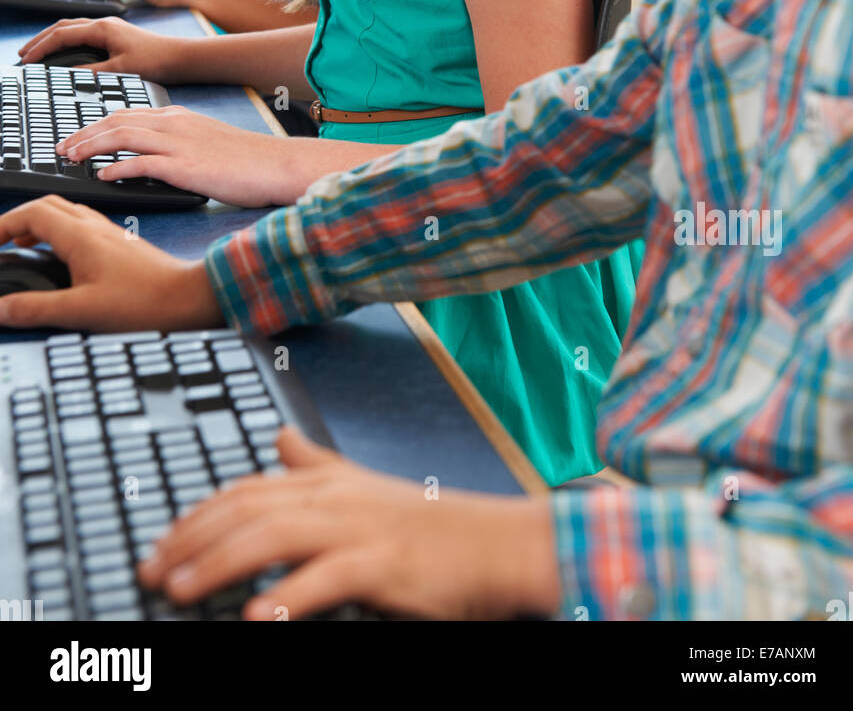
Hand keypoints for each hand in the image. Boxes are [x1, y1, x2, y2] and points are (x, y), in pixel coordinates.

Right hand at [0, 196, 221, 331]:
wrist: (188, 297)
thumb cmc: (145, 301)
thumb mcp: (82, 310)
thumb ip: (37, 309)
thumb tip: (0, 309)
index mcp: (81, 235)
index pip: (31, 213)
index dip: (2, 225)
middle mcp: (94, 227)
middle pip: (46, 205)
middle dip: (16, 220)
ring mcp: (108, 233)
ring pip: (64, 213)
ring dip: (37, 223)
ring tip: (19, 247)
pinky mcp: (118, 244)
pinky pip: (80, 225)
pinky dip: (58, 232)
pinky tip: (58, 255)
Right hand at [18, 15, 184, 83]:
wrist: (181, 56)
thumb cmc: (157, 61)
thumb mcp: (121, 70)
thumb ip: (92, 72)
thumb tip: (66, 76)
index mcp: (102, 28)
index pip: (61, 35)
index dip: (41, 47)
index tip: (26, 60)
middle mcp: (103, 23)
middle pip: (62, 26)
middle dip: (40, 40)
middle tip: (22, 54)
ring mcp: (109, 27)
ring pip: (71, 27)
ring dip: (51, 37)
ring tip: (36, 50)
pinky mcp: (115, 33)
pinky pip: (81, 31)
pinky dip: (66, 38)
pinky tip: (62, 49)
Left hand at [56, 106, 292, 206]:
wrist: (278, 164)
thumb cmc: (249, 160)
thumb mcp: (208, 142)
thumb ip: (178, 145)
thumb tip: (153, 159)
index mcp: (178, 117)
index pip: (126, 114)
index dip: (96, 124)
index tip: (77, 136)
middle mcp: (174, 124)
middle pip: (116, 121)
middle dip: (83, 133)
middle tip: (62, 147)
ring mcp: (179, 143)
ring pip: (122, 136)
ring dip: (91, 146)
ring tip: (71, 158)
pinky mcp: (185, 165)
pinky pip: (141, 163)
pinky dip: (116, 168)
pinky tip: (102, 176)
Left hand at [138, 427, 560, 620]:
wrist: (496, 543)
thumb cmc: (430, 525)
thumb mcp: (365, 486)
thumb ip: (317, 465)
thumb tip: (279, 438)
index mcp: (328, 481)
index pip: (246, 489)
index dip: (197, 515)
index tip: (161, 544)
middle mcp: (336, 498)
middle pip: (247, 510)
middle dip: (191, 540)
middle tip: (151, 572)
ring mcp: (358, 528)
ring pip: (273, 538)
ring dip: (218, 565)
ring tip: (179, 591)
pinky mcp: (383, 564)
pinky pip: (326, 579)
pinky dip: (287, 598)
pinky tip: (255, 618)